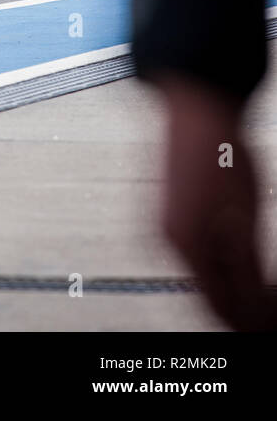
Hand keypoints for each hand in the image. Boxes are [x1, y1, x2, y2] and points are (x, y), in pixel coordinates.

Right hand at [155, 73, 276, 329]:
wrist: (197, 109)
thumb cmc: (218, 151)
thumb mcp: (245, 218)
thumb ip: (246, 270)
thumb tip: (254, 312)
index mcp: (184, 244)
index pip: (220, 309)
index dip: (253, 325)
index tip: (274, 325)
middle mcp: (170, 240)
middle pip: (211, 298)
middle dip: (247, 313)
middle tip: (274, 313)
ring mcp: (170, 227)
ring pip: (208, 279)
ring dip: (240, 293)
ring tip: (269, 295)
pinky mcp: (176, 216)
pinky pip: (201, 259)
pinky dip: (227, 272)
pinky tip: (247, 267)